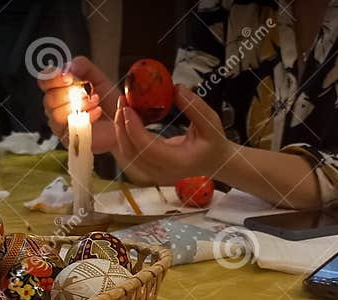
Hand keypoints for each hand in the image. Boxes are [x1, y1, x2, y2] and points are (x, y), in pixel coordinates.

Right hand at [38, 56, 117, 152]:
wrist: (123, 122)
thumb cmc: (108, 102)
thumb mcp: (98, 77)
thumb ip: (82, 66)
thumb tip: (67, 68)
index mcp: (58, 91)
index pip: (43, 81)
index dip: (52, 77)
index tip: (69, 77)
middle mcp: (55, 108)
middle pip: (48, 98)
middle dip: (69, 93)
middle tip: (86, 92)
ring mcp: (60, 125)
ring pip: (55, 113)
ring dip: (79, 105)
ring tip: (95, 102)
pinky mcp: (69, 139)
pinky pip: (69, 127)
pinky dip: (86, 116)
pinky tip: (97, 112)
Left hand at [114, 85, 233, 184]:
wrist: (216, 161)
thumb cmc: (214, 142)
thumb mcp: (212, 122)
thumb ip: (195, 107)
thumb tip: (176, 89)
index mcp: (178, 162)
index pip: (148, 148)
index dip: (134, 129)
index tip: (128, 108)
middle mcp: (163, 171)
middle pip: (132, 153)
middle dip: (122, 127)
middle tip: (122, 102)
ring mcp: (155, 173)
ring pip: (129, 155)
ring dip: (121, 131)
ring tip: (123, 107)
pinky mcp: (151, 168)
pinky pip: (132, 153)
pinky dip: (126, 136)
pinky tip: (129, 117)